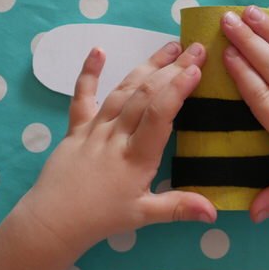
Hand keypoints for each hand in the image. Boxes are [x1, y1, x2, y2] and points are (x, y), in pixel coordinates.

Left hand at [20, 41, 217, 254]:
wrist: (53, 222)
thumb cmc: (101, 219)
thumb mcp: (143, 216)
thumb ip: (179, 208)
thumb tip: (215, 212)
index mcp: (136, 156)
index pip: (160, 114)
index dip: (178, 89)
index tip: (196, 69)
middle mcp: (116, 136)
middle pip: (146, 94)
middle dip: (173, 68)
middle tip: (196, 48)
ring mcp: (94, 128)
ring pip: (123, 90)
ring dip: (147, 66)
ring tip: (170, 47)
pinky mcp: (76, 129)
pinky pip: (82, 96)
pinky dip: (89, 72)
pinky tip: (99, 50)